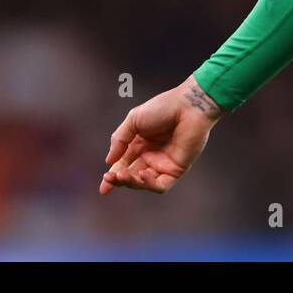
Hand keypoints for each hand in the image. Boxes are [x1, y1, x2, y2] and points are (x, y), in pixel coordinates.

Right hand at [99, 76, 221, 194]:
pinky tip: (143, 174)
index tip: (103, 186)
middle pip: (131, 175)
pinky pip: (161, 185)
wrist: (189, 106)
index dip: (113, 176)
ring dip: (131, 182)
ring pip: (144, 183)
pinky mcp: (177, 169)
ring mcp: (164, 164)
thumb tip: (109, 161)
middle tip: (110, 179)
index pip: (123, 164)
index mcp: (140, 144)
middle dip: (119, 179)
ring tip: (122, 175)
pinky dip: (150, 184)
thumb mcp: (134, 120)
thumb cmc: (163, 108)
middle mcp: (151, 156)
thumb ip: (120, 140)